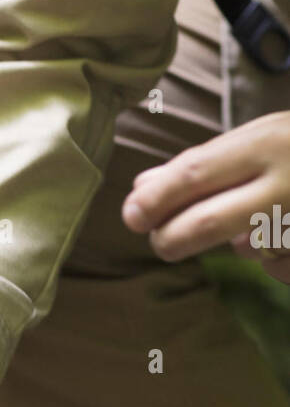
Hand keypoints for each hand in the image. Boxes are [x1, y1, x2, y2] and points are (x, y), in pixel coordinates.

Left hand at [121, 111, 289, 282]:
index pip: (194, 173)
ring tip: (261, 221)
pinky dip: (276, 259)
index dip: (155, 199)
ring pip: (249, 250)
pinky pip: (281, 268)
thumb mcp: (263, 138)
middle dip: (172, 237)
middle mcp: (288, 179)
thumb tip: (142, 188)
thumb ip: (205, 163)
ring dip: (241, 243)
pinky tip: (288, 237)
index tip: (131, 216)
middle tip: (160, 243)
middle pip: (208, 221)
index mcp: (269, 141)